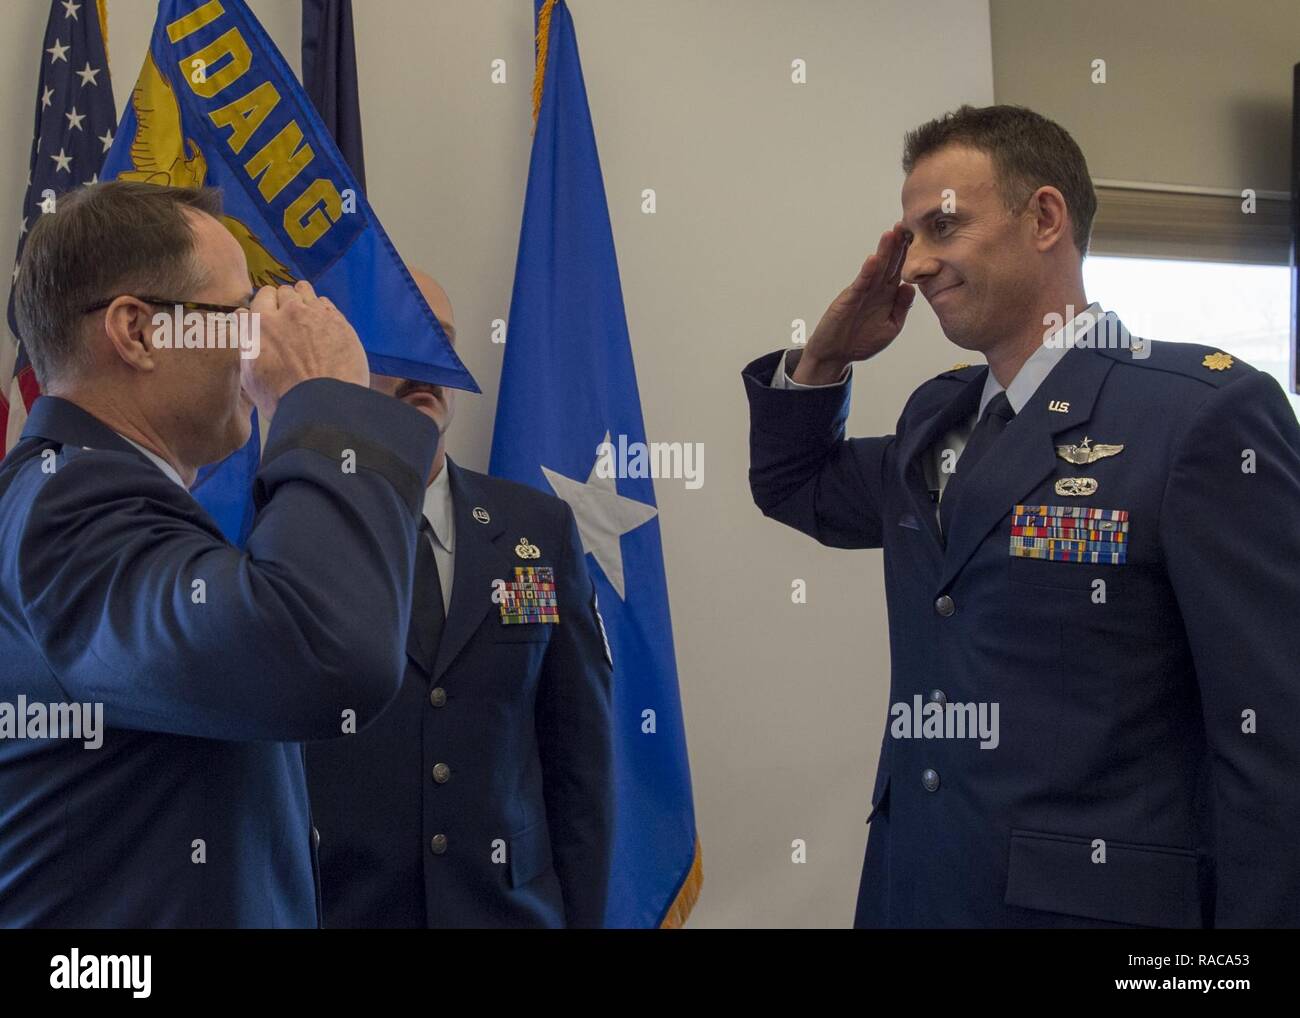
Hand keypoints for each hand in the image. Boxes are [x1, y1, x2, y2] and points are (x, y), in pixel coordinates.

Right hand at [240, 280, 369, 416]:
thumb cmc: (283, 398)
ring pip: (304, 290)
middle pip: (283, 291)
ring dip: (304, 299)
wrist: (322, 405)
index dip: (266, 306)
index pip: (260, 297)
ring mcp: (314, 314)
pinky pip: (326, 303)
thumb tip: (243, 319)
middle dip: (285, 301)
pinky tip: (324, 325)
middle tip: (290, 318)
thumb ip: (246, 342)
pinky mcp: (337, 321)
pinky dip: (323, 309)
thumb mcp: (250, 375)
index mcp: (260, 324)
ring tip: (307, 315)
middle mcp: (286, 312)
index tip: (271, 315)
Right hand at [793, 223, 915, 383]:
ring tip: (891, 234)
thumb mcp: (891, 327)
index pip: (901, 270)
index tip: (922, 238)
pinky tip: (874, 260)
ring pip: (876, 268)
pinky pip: (860, 283)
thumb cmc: (861, 342)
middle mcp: (876, 290)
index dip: (910, 255)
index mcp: (888, 295)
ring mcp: (862, 292)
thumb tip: (911, 287)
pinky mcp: (849, 299)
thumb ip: (901, 308)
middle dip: (898, 245)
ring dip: (883, 251)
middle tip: (907, 224)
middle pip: (890, 263)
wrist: (835, 355)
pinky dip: (867, 272)